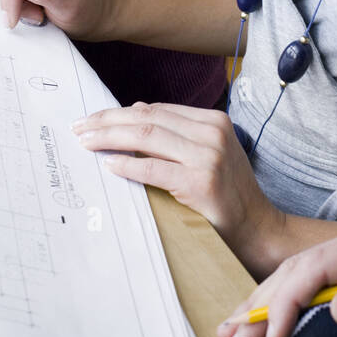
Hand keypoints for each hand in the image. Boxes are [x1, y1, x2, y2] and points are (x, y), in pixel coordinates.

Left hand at [73, 101, 286, 263]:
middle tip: (78, 127)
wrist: (258, 227)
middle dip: (107, 121)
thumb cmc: (228, 193)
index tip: (93, 119)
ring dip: (109, 138)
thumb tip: (136, 111)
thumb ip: (177, 134)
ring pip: (146, 136)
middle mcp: (211, 132)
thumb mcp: (208, 153)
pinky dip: (127, 165)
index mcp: (213, 120)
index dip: (120, 112)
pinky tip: (108, 165)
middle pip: (147, 118)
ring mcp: (207, 155)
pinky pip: (153, 169)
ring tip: (86, 142)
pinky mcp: (200, 181)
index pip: (157, 110)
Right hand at [216, 215, 336, 336]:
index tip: (274, 334)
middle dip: (262, 305)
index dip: (291, 299)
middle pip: (298, 268)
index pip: (320, 265)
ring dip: (259, 306)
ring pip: (293, 273)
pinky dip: (275, 304)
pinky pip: (303, 282)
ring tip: (228, 334)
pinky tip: (251, 321)